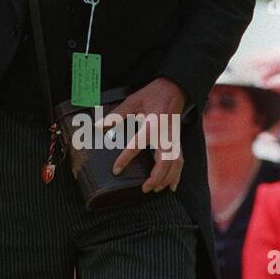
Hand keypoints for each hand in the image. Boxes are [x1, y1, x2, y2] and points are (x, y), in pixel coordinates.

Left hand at [104, 77, 185, 192]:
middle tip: (144, 188)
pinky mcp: (178, 141)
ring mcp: (174, 139)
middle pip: (164, 161)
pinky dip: (177, 175)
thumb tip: (99, 126)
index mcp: (152, 124)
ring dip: (166, 179)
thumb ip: (117, 114)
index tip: (116, 170)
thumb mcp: (133, 100)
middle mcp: (165, 134)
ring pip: (174, 164)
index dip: (125, 159)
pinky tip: (172, 186)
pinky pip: (180, 161)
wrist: (175, 89)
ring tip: (155, 189)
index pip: (137, 145)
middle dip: (156, 177)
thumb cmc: (153, 94)